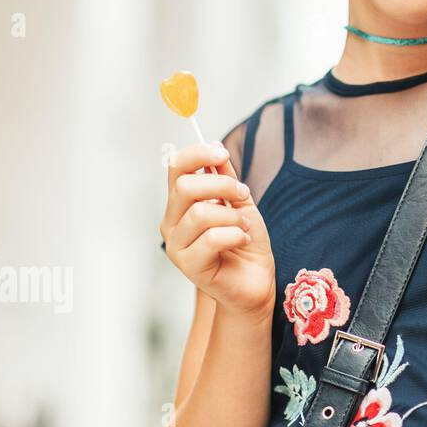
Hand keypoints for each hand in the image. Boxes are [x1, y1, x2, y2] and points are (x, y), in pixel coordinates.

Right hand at [160, 141, 275, 320]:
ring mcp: (176, 245)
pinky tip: (242, 241)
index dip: (197, 154)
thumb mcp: (239, 202)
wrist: (255, 280)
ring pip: (200, 213)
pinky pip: (212, 238)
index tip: (222, 153)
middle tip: (242, 194)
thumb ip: (226, 178)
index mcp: (180, 204)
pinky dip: (235, 235)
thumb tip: (215, 147)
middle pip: (186, 188)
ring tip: (243, 226)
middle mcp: (171, 223)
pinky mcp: (188, 265)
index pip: (175, 169)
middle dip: (223, 185)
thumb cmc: (245, 242)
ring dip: (233, 216)